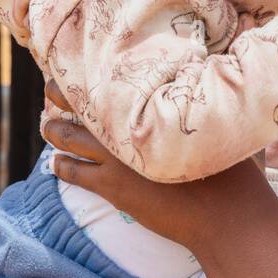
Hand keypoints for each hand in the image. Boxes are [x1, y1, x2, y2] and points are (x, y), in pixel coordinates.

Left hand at [43, 80, 275, 253]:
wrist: (223, 213)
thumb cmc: (229, 168)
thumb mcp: (218, 125)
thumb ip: (202, 106)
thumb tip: (208, 84)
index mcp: (156, 106)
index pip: (113, 82)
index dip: (92, 74)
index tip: (81, 65)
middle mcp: (131, 125)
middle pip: (83, 103)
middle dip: (61, 94)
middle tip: (50, 87)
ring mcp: (118, 157)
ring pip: (70, 137)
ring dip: (55, 130)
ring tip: (48, 125)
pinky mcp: (112, 187)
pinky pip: (75, 173)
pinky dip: (61, 166)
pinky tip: (55, 164)